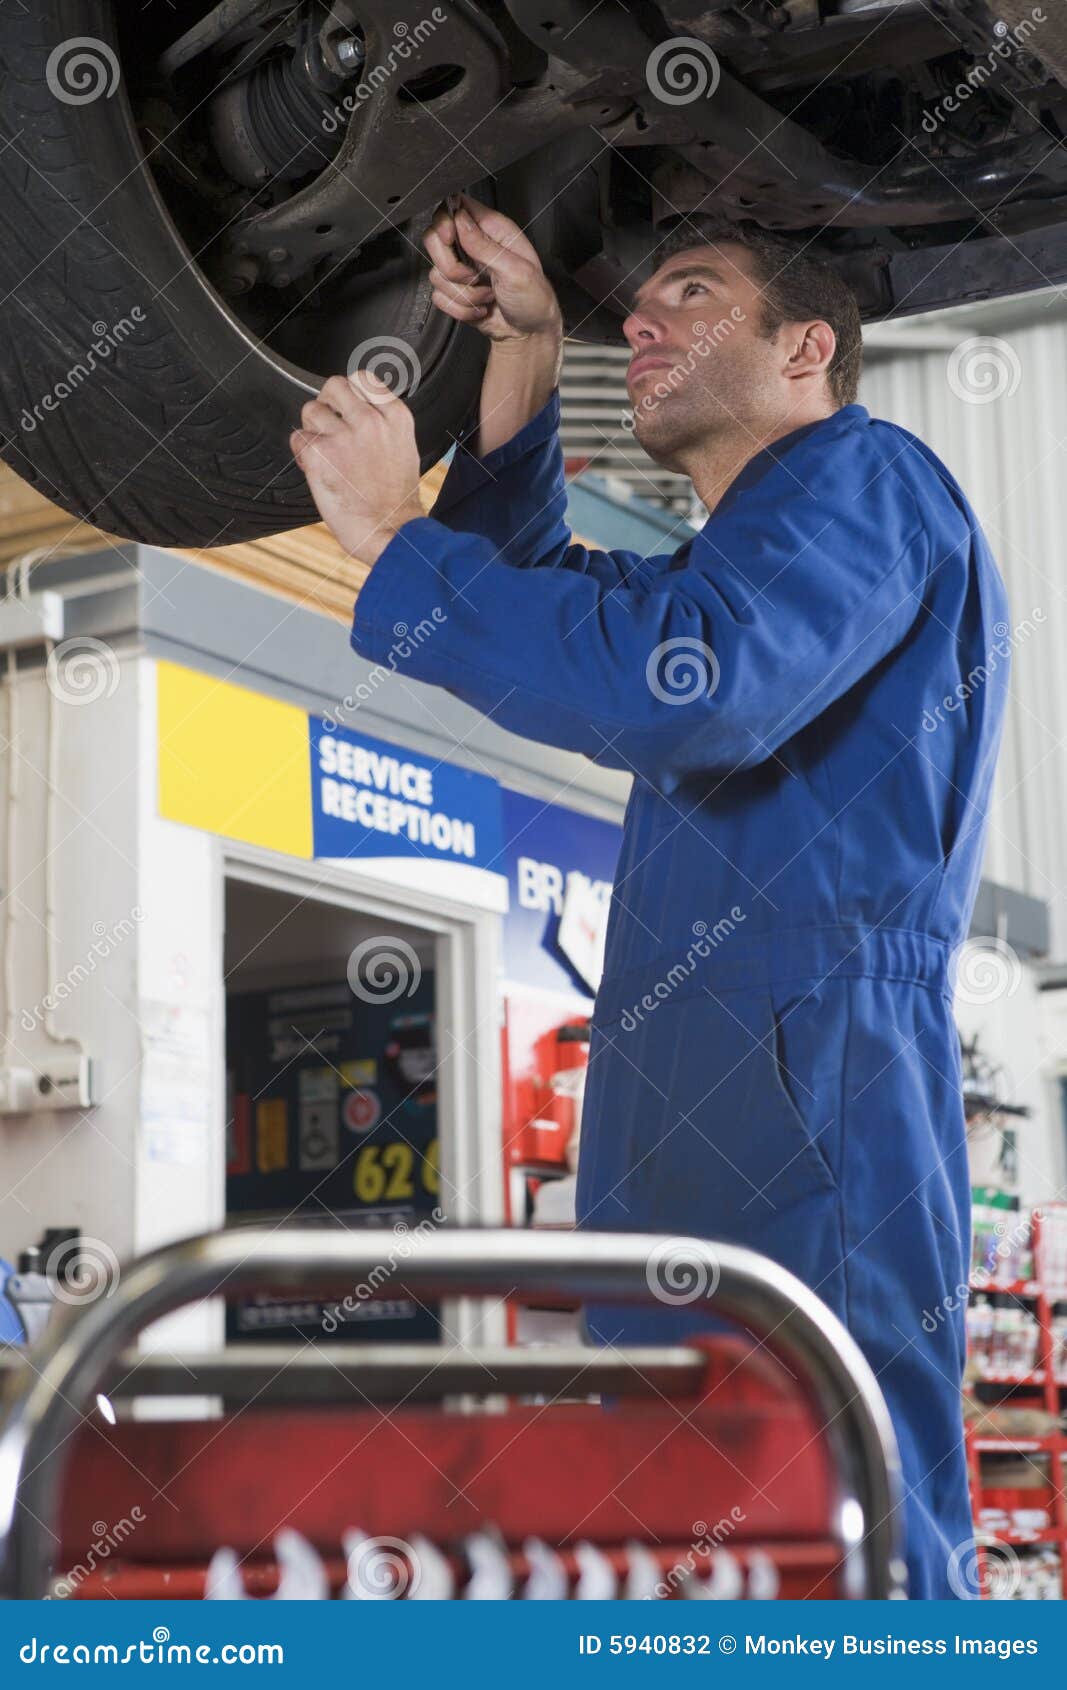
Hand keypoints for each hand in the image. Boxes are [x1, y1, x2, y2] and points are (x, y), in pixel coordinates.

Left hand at [289, 371, 424, 564]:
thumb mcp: (403, 449)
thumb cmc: (396, 501)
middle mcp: (370, 421)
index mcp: (396, 418)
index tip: (348, 408)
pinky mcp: (320, 454)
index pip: (363, 379)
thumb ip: (383, 424)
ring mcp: (344, 436)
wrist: (391, 532)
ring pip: (311, 409)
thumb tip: (357, 409)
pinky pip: (298, 438)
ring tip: (327, 454)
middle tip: (331, 429)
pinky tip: (316, 469)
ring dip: (313, 431)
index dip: (350, 392)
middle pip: (334, 385)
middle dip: (328, 405)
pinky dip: (302, 454)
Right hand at [423, 194, 561, 345]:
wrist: (529, 334)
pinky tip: (480, 307)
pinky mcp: (456, 292)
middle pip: (434, 238)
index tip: (450, 238)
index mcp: (492, 230)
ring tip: (487, 296)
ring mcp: (462, 269)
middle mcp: (473, 246)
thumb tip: (461, 220)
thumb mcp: (515, 270)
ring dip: (464, 293)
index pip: (455, 207)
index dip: (445, 220)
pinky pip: (440, 297)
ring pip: (436, 273)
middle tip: (472, 276)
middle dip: (450, 265)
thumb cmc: (534, 298)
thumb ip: (485, 245)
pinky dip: (460, 309)